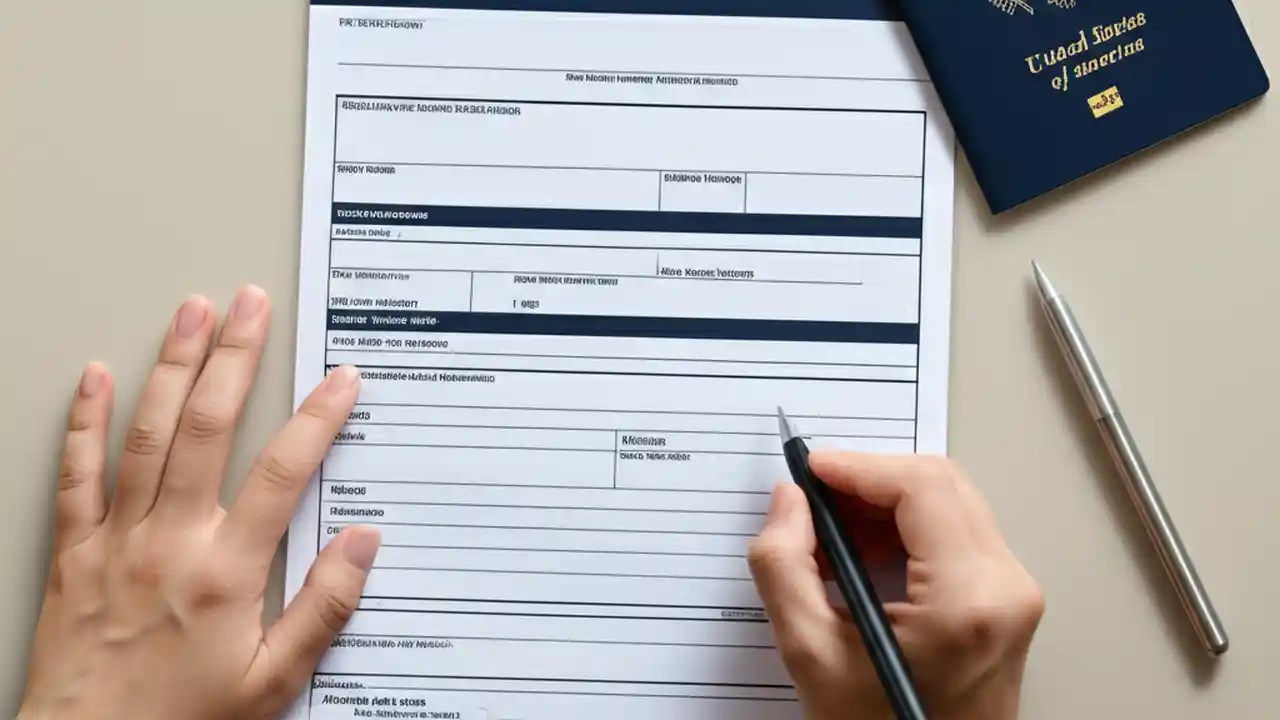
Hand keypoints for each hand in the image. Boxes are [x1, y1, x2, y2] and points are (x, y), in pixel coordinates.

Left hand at [18, 287, 379, 719]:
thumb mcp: (273, 683)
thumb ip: (324, 609)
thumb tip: (363, 545)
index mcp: (225, 571)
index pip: (283, 472)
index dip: (318, 418)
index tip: (340, 381)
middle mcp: (170, 540)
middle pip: (206, 428)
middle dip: (233, 357)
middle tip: (250, 306)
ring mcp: (115, 539)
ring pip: (146, 434)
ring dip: (171, 366)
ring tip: (189, 313)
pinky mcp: (72, 550)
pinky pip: (76, 474)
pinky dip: (86, 422)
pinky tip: (98, 378)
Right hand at [748, 452, 1043, 719]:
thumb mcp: (811, 655)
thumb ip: (784, 568)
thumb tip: (789, 505)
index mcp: (968, 599)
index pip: (920, 487)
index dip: (858, 467)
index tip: (812, 470)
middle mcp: (1006, 588)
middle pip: (940, 485)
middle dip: (869, 481)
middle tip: (813, 498)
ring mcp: (1013, 594)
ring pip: (949, 503)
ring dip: (885, 504)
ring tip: (829, 533)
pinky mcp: (1006, 601)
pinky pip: (956, 533)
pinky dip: (905, 529)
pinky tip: (861, 552)